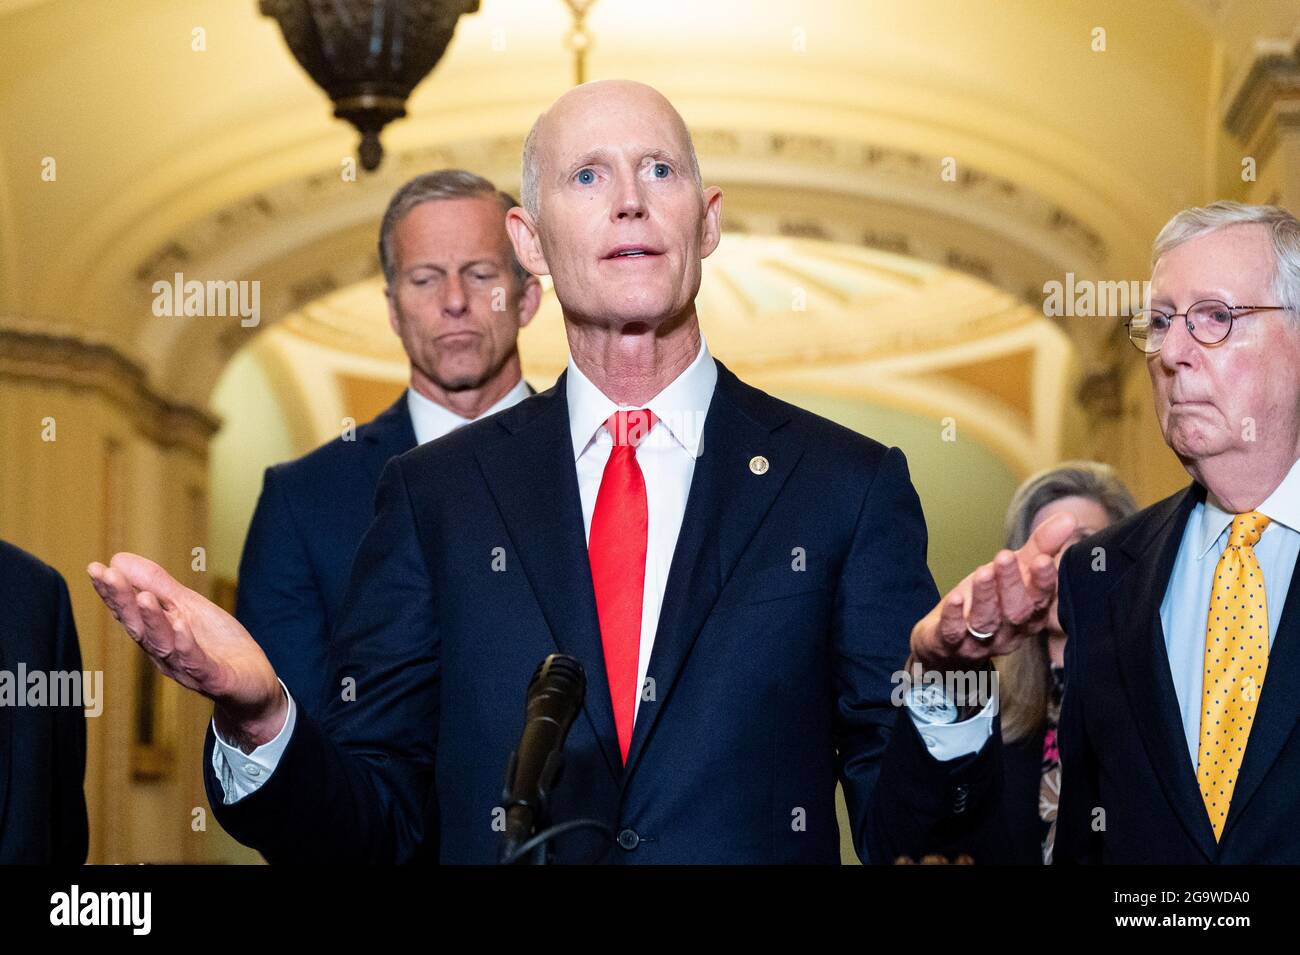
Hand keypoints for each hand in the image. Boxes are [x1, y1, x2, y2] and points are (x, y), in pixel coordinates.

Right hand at [87, 553, 285, 749]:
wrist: (254, 684)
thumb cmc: (218, 644)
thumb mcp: (189, 607)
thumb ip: (158, 586)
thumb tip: (119, 559)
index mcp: (156, 635)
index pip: (129, 612)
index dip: (112, 592)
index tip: (95, 568)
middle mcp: (164, 654)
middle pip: (139, 627)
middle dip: (122, 601)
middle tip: (107, 575)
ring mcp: (187, 668)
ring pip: (164, 644)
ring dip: (153, 621)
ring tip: (144, 596)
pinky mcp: (213, 679)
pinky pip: (196, 662)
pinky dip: (186, 644)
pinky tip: (181, 625)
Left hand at [910, 511, 1077, 670]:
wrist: (949, 641)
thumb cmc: (989, 601)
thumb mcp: (1014, 572)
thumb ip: (1040, 547)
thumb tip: (1068, 517)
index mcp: (1029, 614)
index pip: (1041, 600)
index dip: (1043, 582)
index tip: (1042, 560)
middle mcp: (1008, 631)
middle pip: (1016, 612)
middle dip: (1012, 584)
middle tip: (1004, 557)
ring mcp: (979, 641)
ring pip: (986, 621)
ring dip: (985, 597)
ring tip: (983, 572)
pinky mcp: (949, 643)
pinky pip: (952, 634)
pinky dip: (953, 617)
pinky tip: (954, 598)